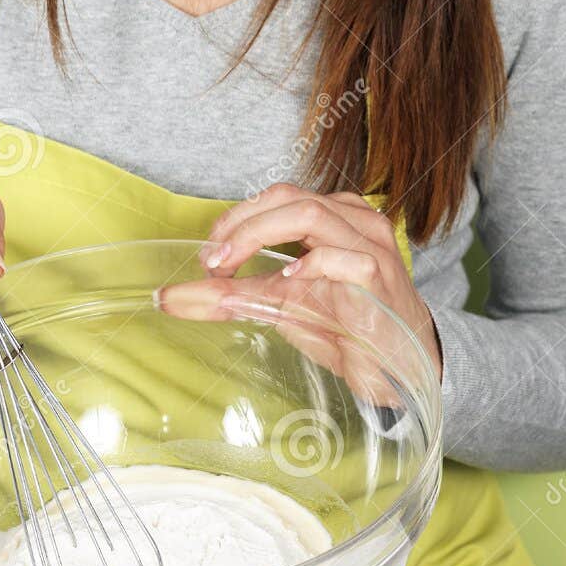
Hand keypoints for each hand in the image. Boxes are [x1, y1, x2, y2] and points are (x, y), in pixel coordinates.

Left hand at [157, 182, 441, 394]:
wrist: (397, 368)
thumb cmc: (345, 327)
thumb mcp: (278, 306)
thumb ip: (230, 296)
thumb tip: (168, 299)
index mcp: (333, 218)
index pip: (277, 197)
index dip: (237, 218)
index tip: (208, 254)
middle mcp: (354, 222)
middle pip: (290, 197)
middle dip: (241, 224)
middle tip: (212, 260)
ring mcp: (371, 246)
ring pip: (313, 214)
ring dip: (260, 234)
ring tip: (231, 266)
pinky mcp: (381, 278)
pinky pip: (346, 256)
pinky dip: (309, 264)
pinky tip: (287, 281)